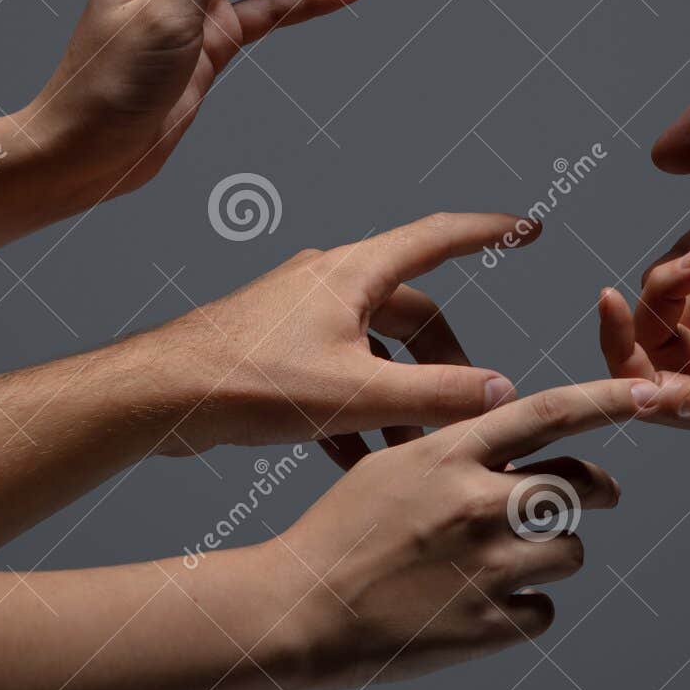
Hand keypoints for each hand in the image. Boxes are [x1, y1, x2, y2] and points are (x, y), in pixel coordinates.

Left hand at [149, 211, 541, 458]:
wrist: (159, 396)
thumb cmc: (247, 380)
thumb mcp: (356, 394)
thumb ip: (435, 396)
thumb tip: (502, 392)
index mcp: (355, 272)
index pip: (439, 236)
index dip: (491, 232)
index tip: (530, 230)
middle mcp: (331, 282)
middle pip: (412, 312)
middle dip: (445, 363)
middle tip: (468, 410)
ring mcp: (302, 313)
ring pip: (374, 351)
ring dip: (400, 398)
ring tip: (412, 453)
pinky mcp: (277, 347)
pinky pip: (337, 373)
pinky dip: (358, 410)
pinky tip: (358, 460)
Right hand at [265, 374, 640, 687]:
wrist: (300, 610)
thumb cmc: (342, 531)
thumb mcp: (394, 464)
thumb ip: (461, 450)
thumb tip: (527, 451)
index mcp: (451, 453)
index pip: (548, 411)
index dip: (608, 398)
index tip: (652, 392)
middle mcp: (478, 503)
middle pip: (580, 486)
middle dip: (597, 489)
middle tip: (599, 494)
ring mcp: (486, 567)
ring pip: (572, 552)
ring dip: (553, 555)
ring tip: (505, 560)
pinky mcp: (487, 627)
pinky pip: (545, 610)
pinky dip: (525, 609)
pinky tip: (481, 606)